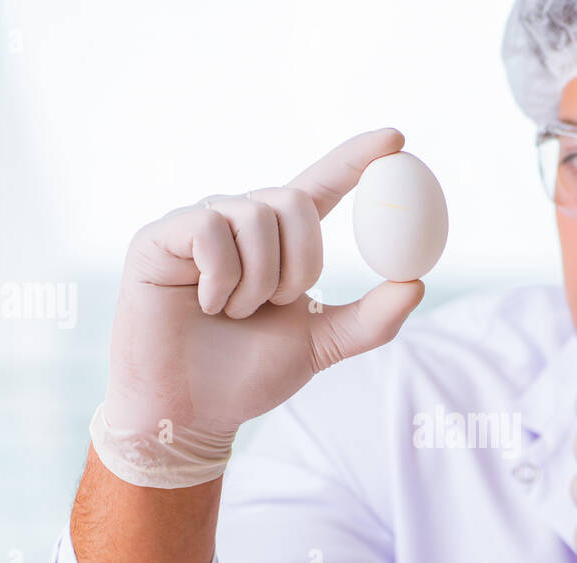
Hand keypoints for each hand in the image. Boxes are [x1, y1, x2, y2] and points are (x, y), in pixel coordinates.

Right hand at [91, 128, 424, 487]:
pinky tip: (204, 304)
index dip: (356, 159)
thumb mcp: (320, 345)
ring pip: (253, 215)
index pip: (322, 185)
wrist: (191, 410)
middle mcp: (240, 222)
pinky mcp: (160, 236)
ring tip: (233, 313)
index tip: (397, 139)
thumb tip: (417, 283)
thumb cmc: (247, 376)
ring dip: (257, 280)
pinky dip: (220, 277)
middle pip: (294, 201)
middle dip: (300, 261)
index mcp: (280, 242)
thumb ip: (370, 319)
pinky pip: (209, 229)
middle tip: (278, 304)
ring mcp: (198, 224)